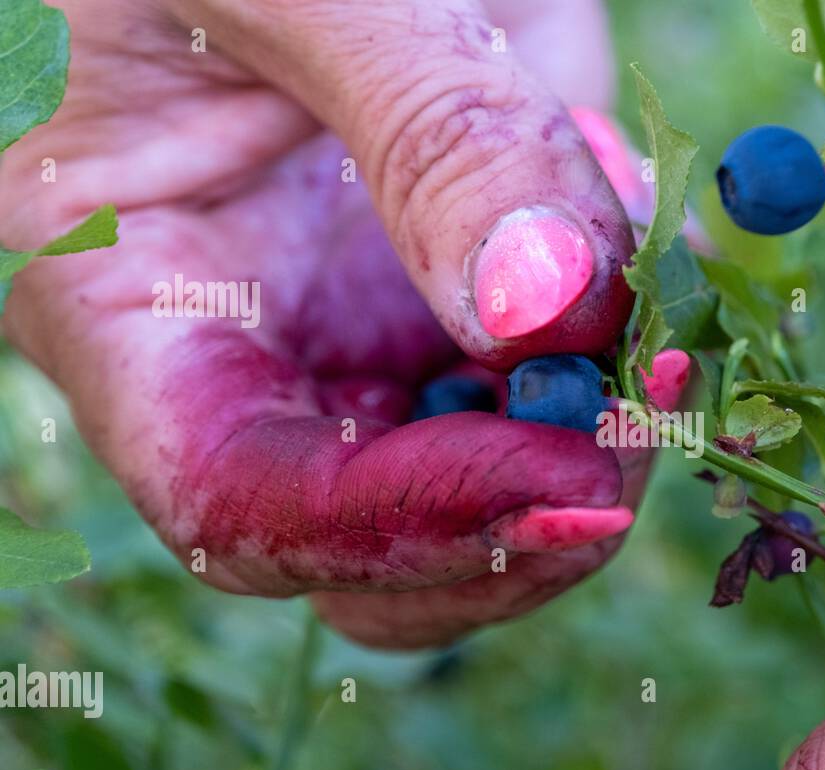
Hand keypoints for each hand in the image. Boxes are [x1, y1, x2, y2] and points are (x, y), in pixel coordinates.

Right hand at [0, 0, 683, 646]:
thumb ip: (426, 136)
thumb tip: (546, 314)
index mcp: (134, 303)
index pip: (244, 505)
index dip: (405, 530)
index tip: (568, 490)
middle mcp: (259, 344)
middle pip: (378, 546)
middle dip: (522, 517)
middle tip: (644, 432)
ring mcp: (372, 317)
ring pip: (493, 473)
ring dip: (602, 428)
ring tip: (658, 305)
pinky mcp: (471, 273)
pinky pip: (569, 368)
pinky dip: (635, 333)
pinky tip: (650, 230)